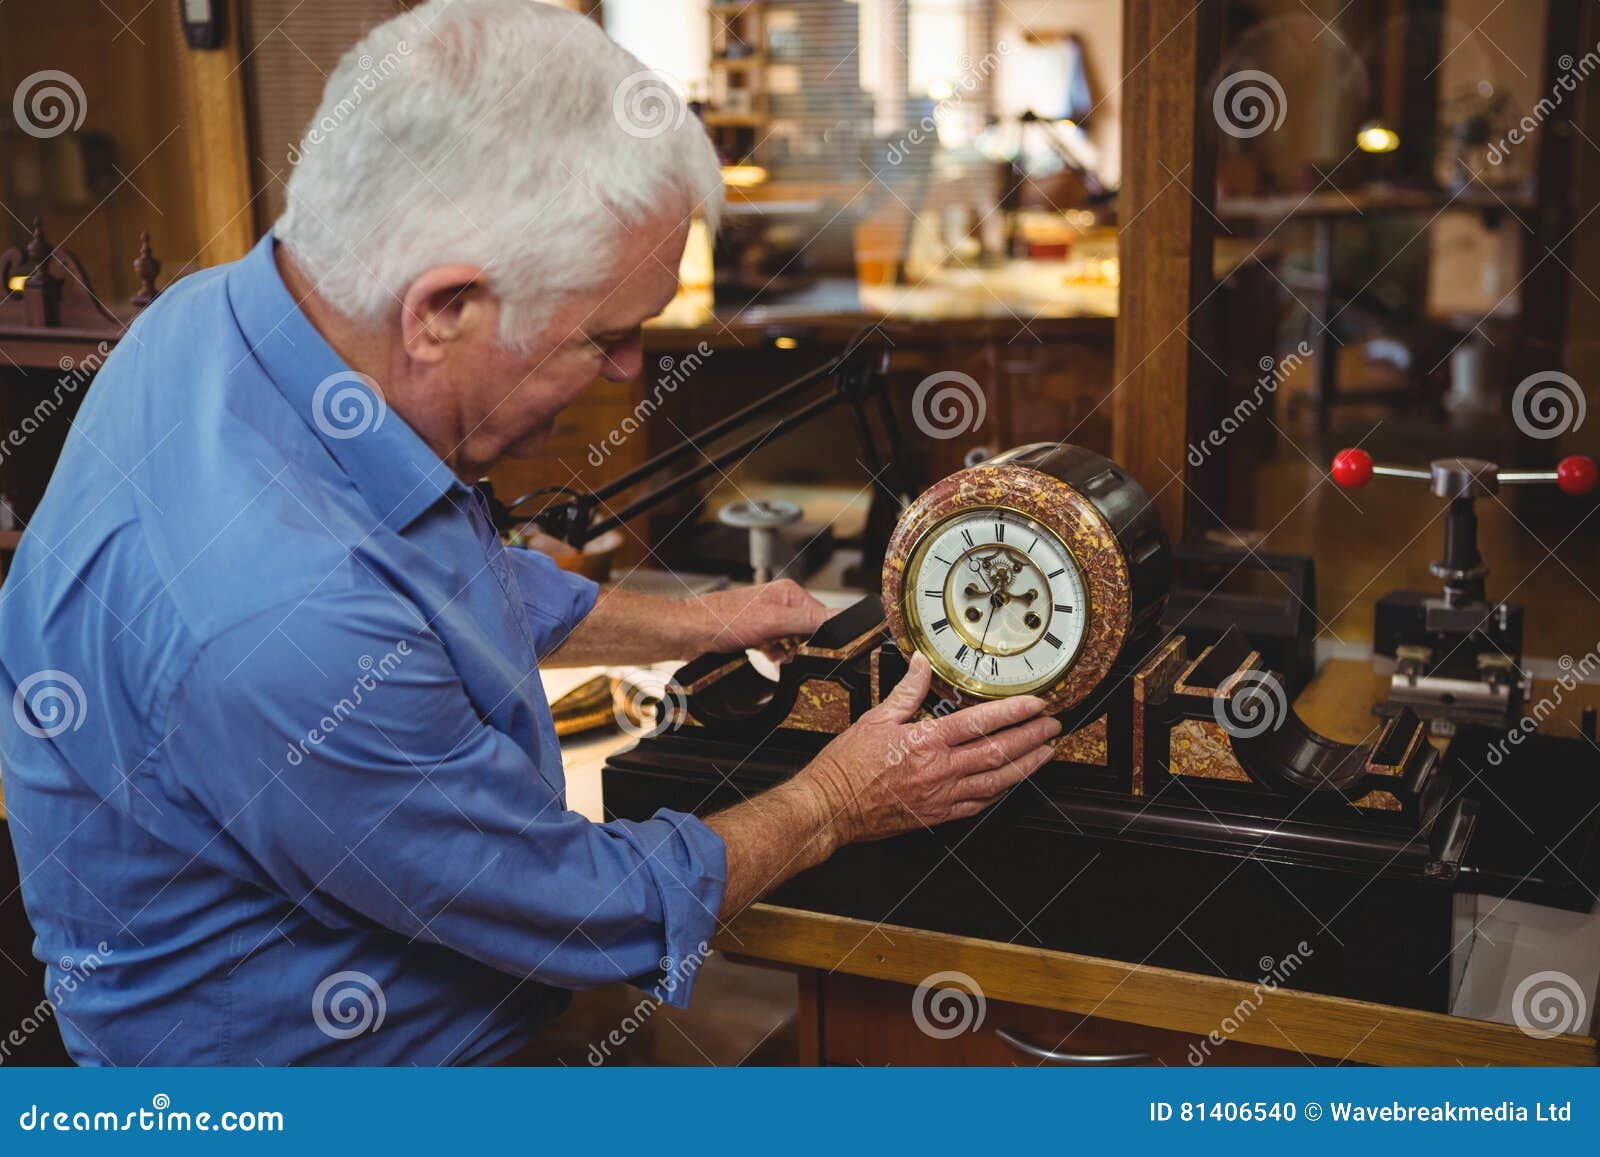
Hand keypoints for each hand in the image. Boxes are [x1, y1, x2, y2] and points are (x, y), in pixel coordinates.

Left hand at [698, 579, 831, 662]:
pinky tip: (770, 658)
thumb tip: (839, 616)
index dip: (821, 636)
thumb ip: (807, 620)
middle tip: (790, 654)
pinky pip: (779, 648)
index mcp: (789, 593)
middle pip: (809, 630)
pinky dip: (777, 656)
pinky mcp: (759, 633)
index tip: (815, 650)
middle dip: (804, 646)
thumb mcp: (773, 621)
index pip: (822, 615)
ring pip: (794, 641)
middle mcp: (780, 603)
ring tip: (777, 657)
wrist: (691, 633)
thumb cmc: (723, 620)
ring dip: (790, 653)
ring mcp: (769, 619)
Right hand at [795, 653, 1060, 843]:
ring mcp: (942, 795)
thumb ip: (906, 691)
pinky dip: (1000, 792)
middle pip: (998, 752)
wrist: (832, 807)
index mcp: (926, 741)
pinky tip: (1012, 783)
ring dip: (1026, 766)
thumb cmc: (848, 767)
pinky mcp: (938, 815)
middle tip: (1053, 727)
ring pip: (996, 781)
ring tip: (1046, 753)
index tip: (1036, 704)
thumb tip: (921, 664)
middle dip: (1031, 738)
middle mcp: (940, 770)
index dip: (1013, 712)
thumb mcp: (875, 718)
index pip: (980, 723)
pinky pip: (978, 804)